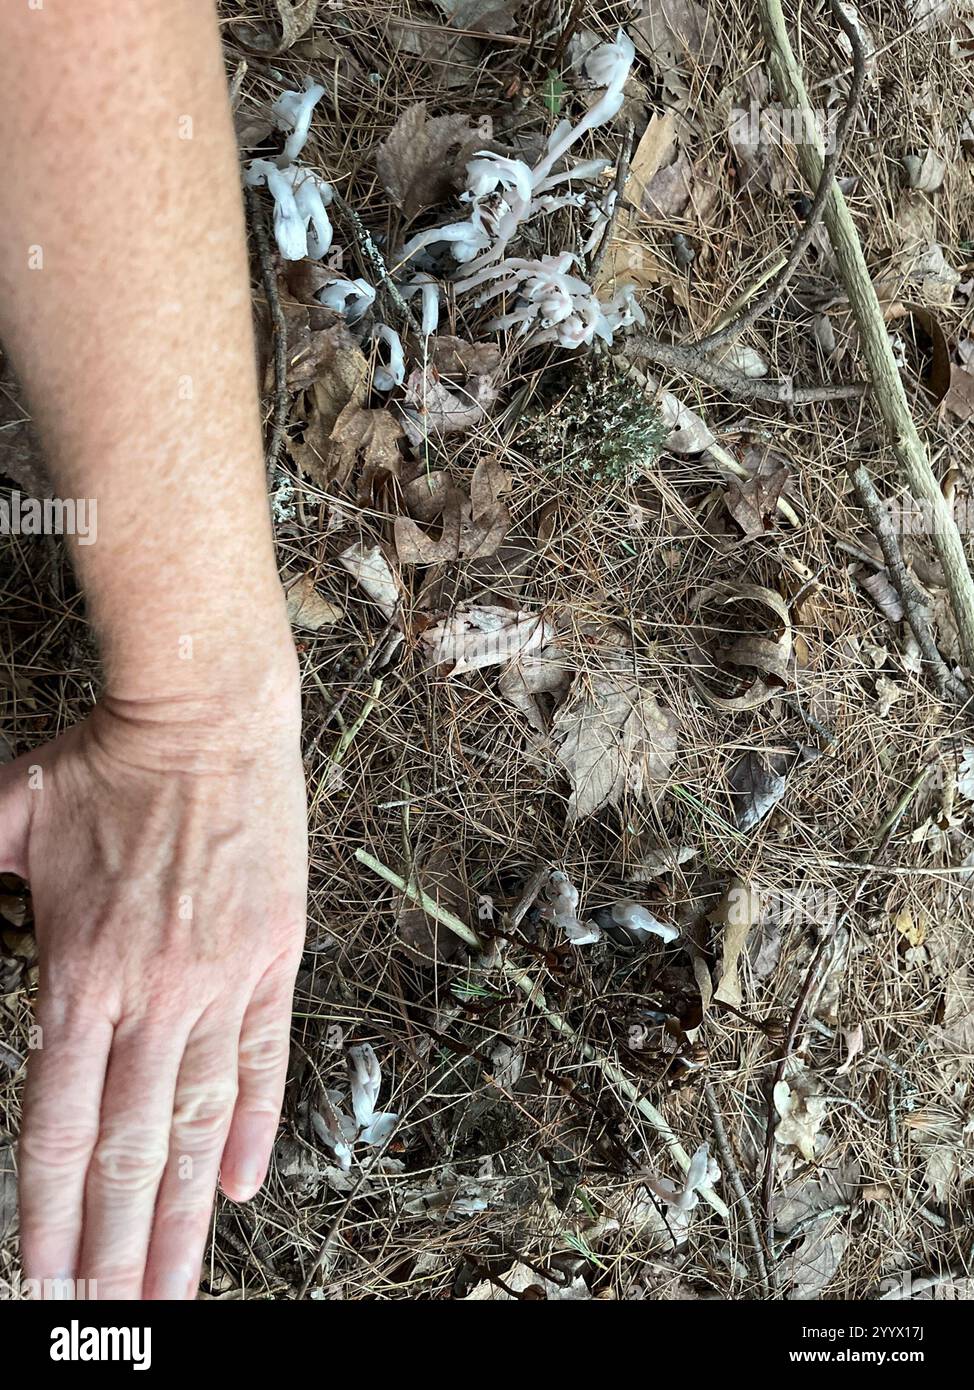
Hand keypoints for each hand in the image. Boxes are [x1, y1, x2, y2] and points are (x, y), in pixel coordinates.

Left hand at [0, 678, 306, 1299]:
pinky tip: (242, 1184)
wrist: (210, 713)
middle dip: (122, 1247)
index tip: (50, 1280)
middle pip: (136, 1147)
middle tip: (118, 1320)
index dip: (54, 1212)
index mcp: (82, 972)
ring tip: (181, 1289)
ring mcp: (222, 979)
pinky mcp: (274, 956)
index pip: (63, 1123)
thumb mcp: (7, 815)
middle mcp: (155, 993)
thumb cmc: (109, 762)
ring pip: (203, 1120)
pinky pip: (264, 1058)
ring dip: (189, 1215)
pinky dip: (253, 1124)